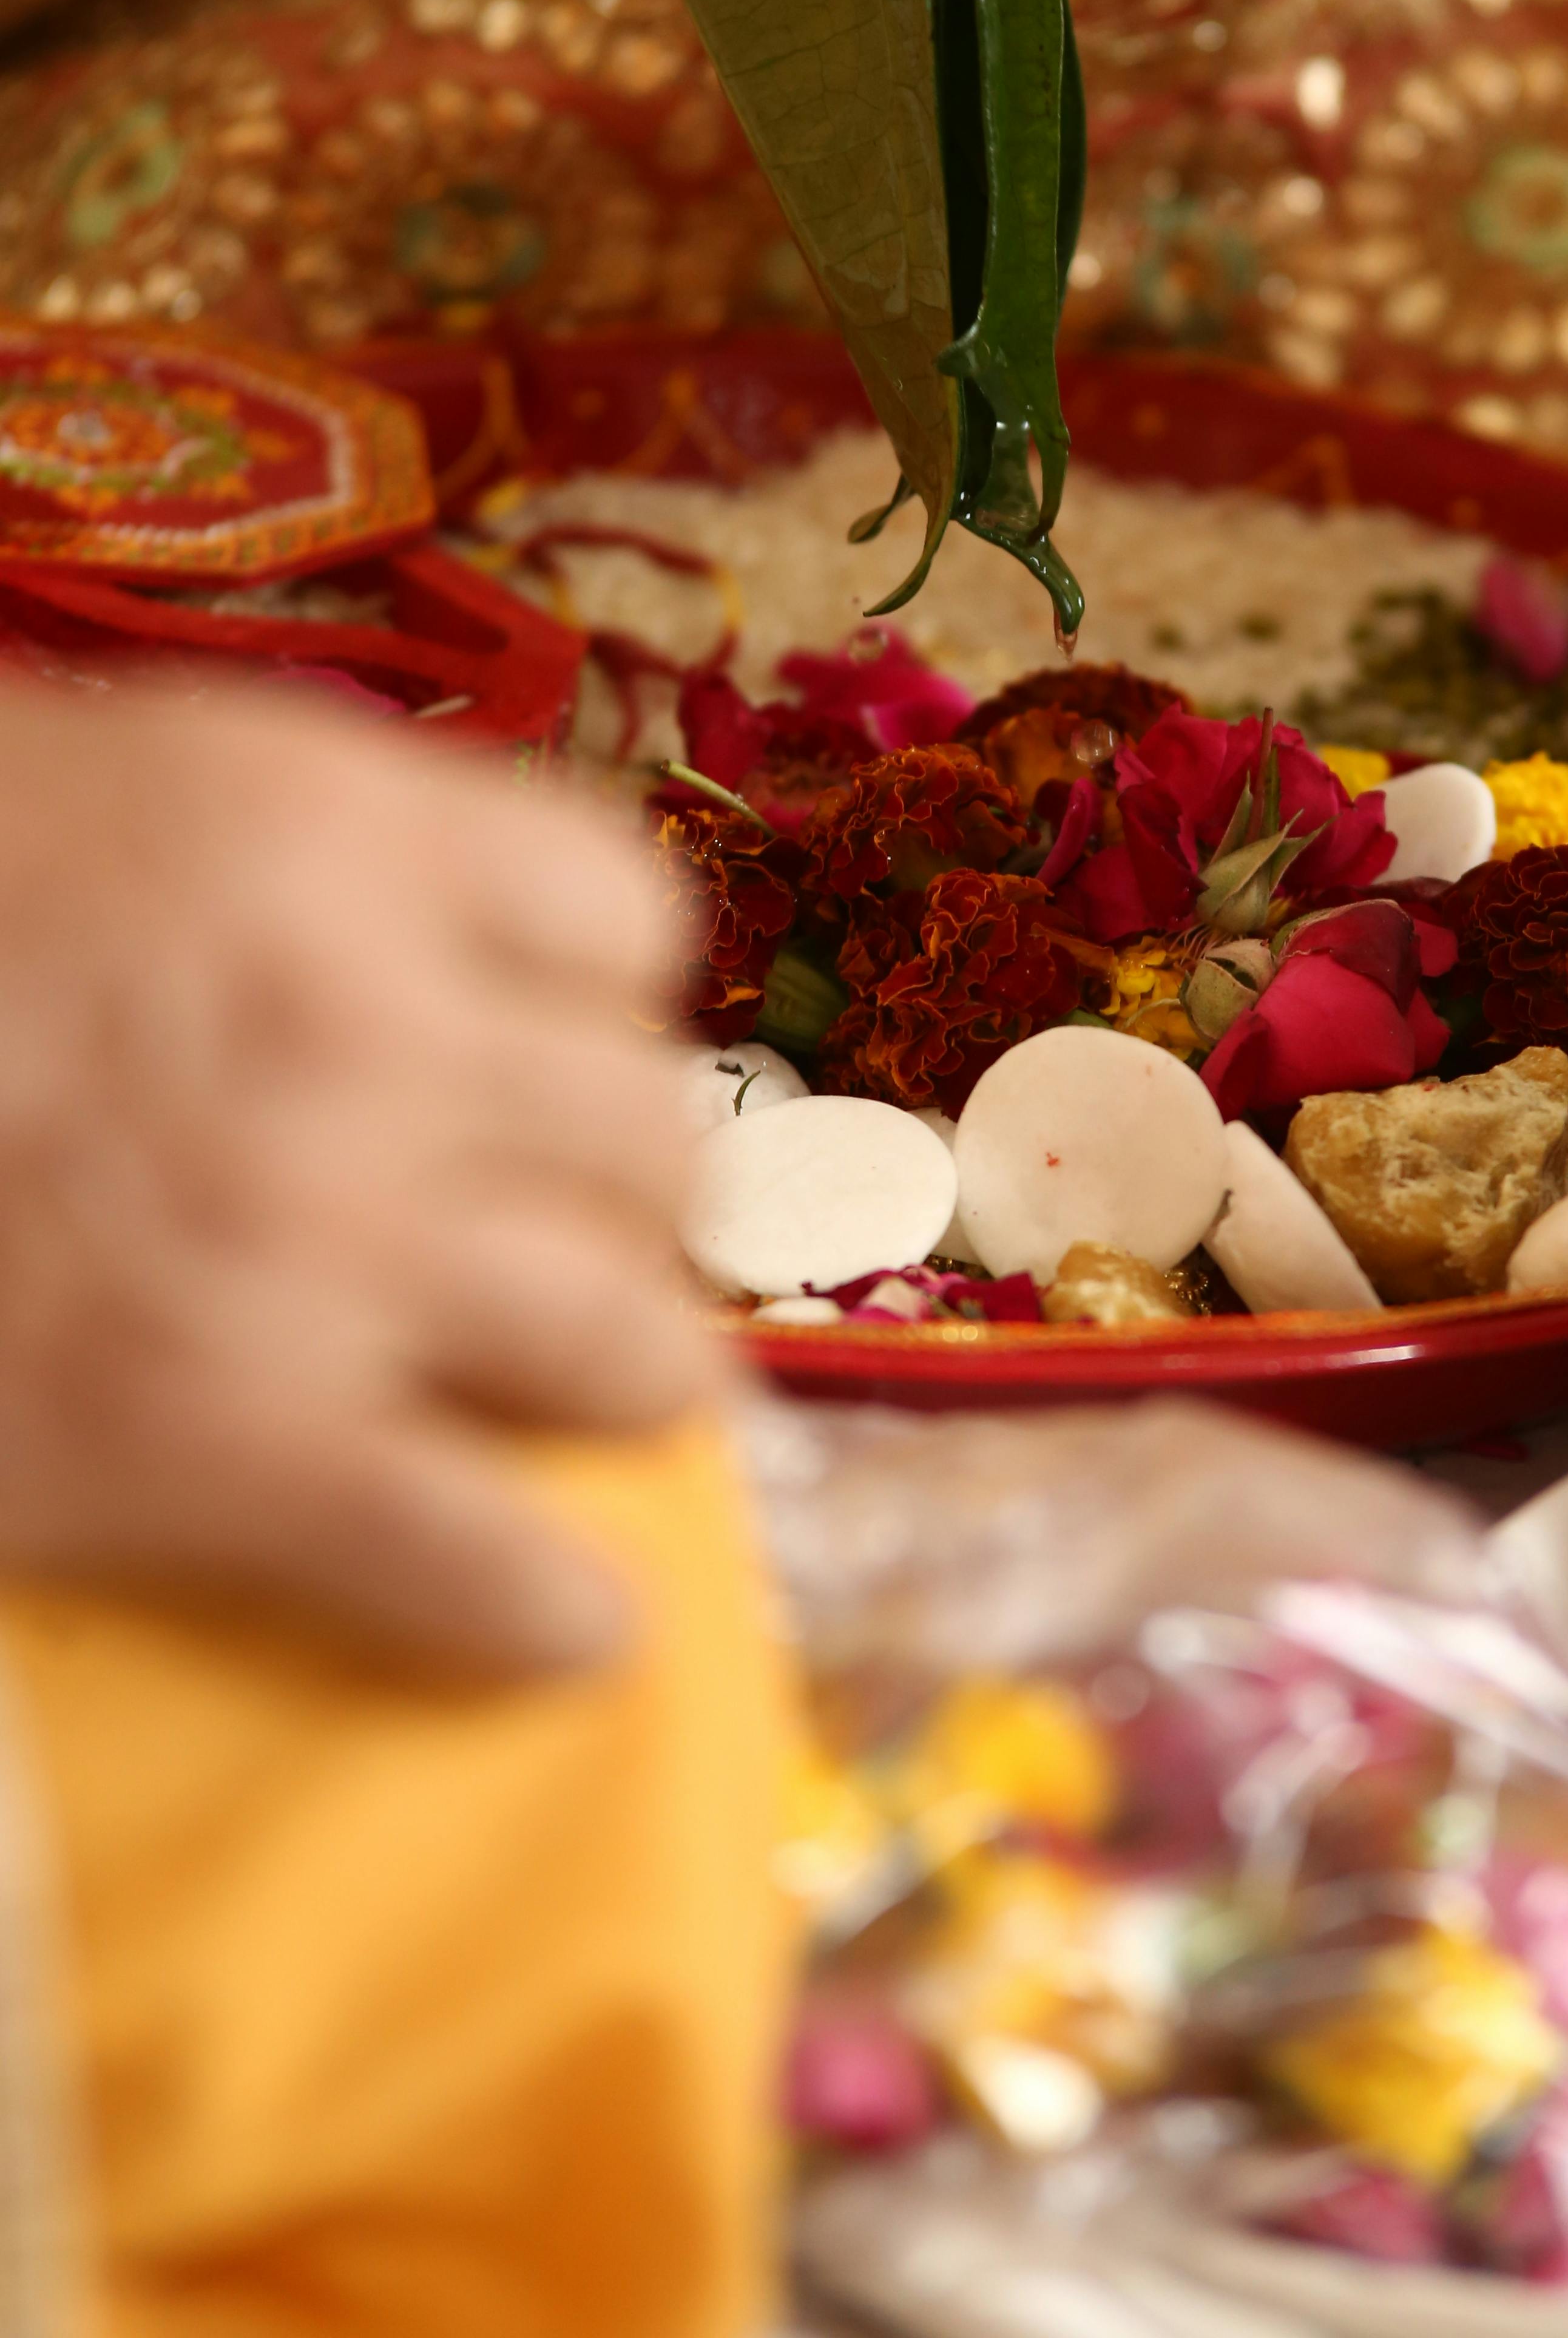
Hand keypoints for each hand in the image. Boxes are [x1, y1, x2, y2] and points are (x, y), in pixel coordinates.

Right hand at [0, 679, 708, 1671]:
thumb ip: (272, 847)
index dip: (600, 995)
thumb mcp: (83, 779)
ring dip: (629, 1373)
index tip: (563, 1044)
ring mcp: (311, 1247)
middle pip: (644, 1135)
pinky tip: (574, 1628)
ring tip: (607, 1394)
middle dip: (621, 1189)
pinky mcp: (215, 1442)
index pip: (624, 919)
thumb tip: (401, 920)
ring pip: (624, 1339)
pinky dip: (535, 1605)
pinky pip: (465, 1554)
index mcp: (330, 833)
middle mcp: (368, 1030)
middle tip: (577, 1229)